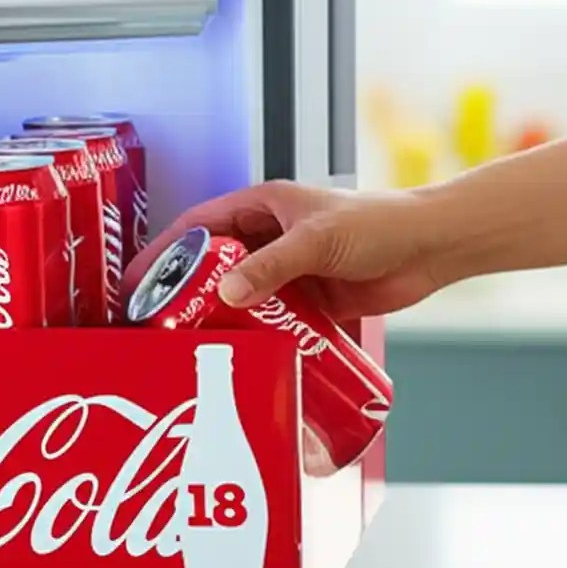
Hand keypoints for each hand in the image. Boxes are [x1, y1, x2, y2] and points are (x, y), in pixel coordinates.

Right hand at [125, 181, 446, 319]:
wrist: (429, 248)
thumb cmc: (378, 224)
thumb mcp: (316, 241)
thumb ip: (270, 267)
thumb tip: (224, 294)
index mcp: (264, 206)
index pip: (200, 225)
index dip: (166, 251)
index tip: (137, 280)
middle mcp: (271, 238)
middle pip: (216, 267)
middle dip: (189, 294)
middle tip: (159, 327)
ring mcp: (290, 272)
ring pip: (244, 299)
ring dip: (225, 321)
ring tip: (194, 351)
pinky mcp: (311, 303)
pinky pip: (275, 322)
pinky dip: (261, 338)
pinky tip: (244, 360)